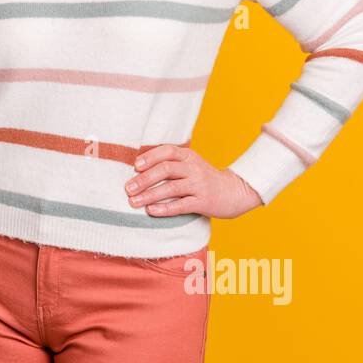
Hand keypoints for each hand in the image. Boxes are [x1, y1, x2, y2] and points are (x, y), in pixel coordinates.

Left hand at [123, 143, 263, 219]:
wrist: (235, 191)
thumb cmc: (203, 178)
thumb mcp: (190, 164)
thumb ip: (170, 163)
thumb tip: (136, 169)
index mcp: (188, 156)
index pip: (167, 151)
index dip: (150, 157)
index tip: (134, 167)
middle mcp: (194, 168)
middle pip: (166, 170)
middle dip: (144, 179)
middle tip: (127, 188)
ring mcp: (199, 185)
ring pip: (171, 188)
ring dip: (149, 195)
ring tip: (133, 202)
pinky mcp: (203, 202)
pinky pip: (181, 205)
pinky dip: (164, 208)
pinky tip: (151, 211)